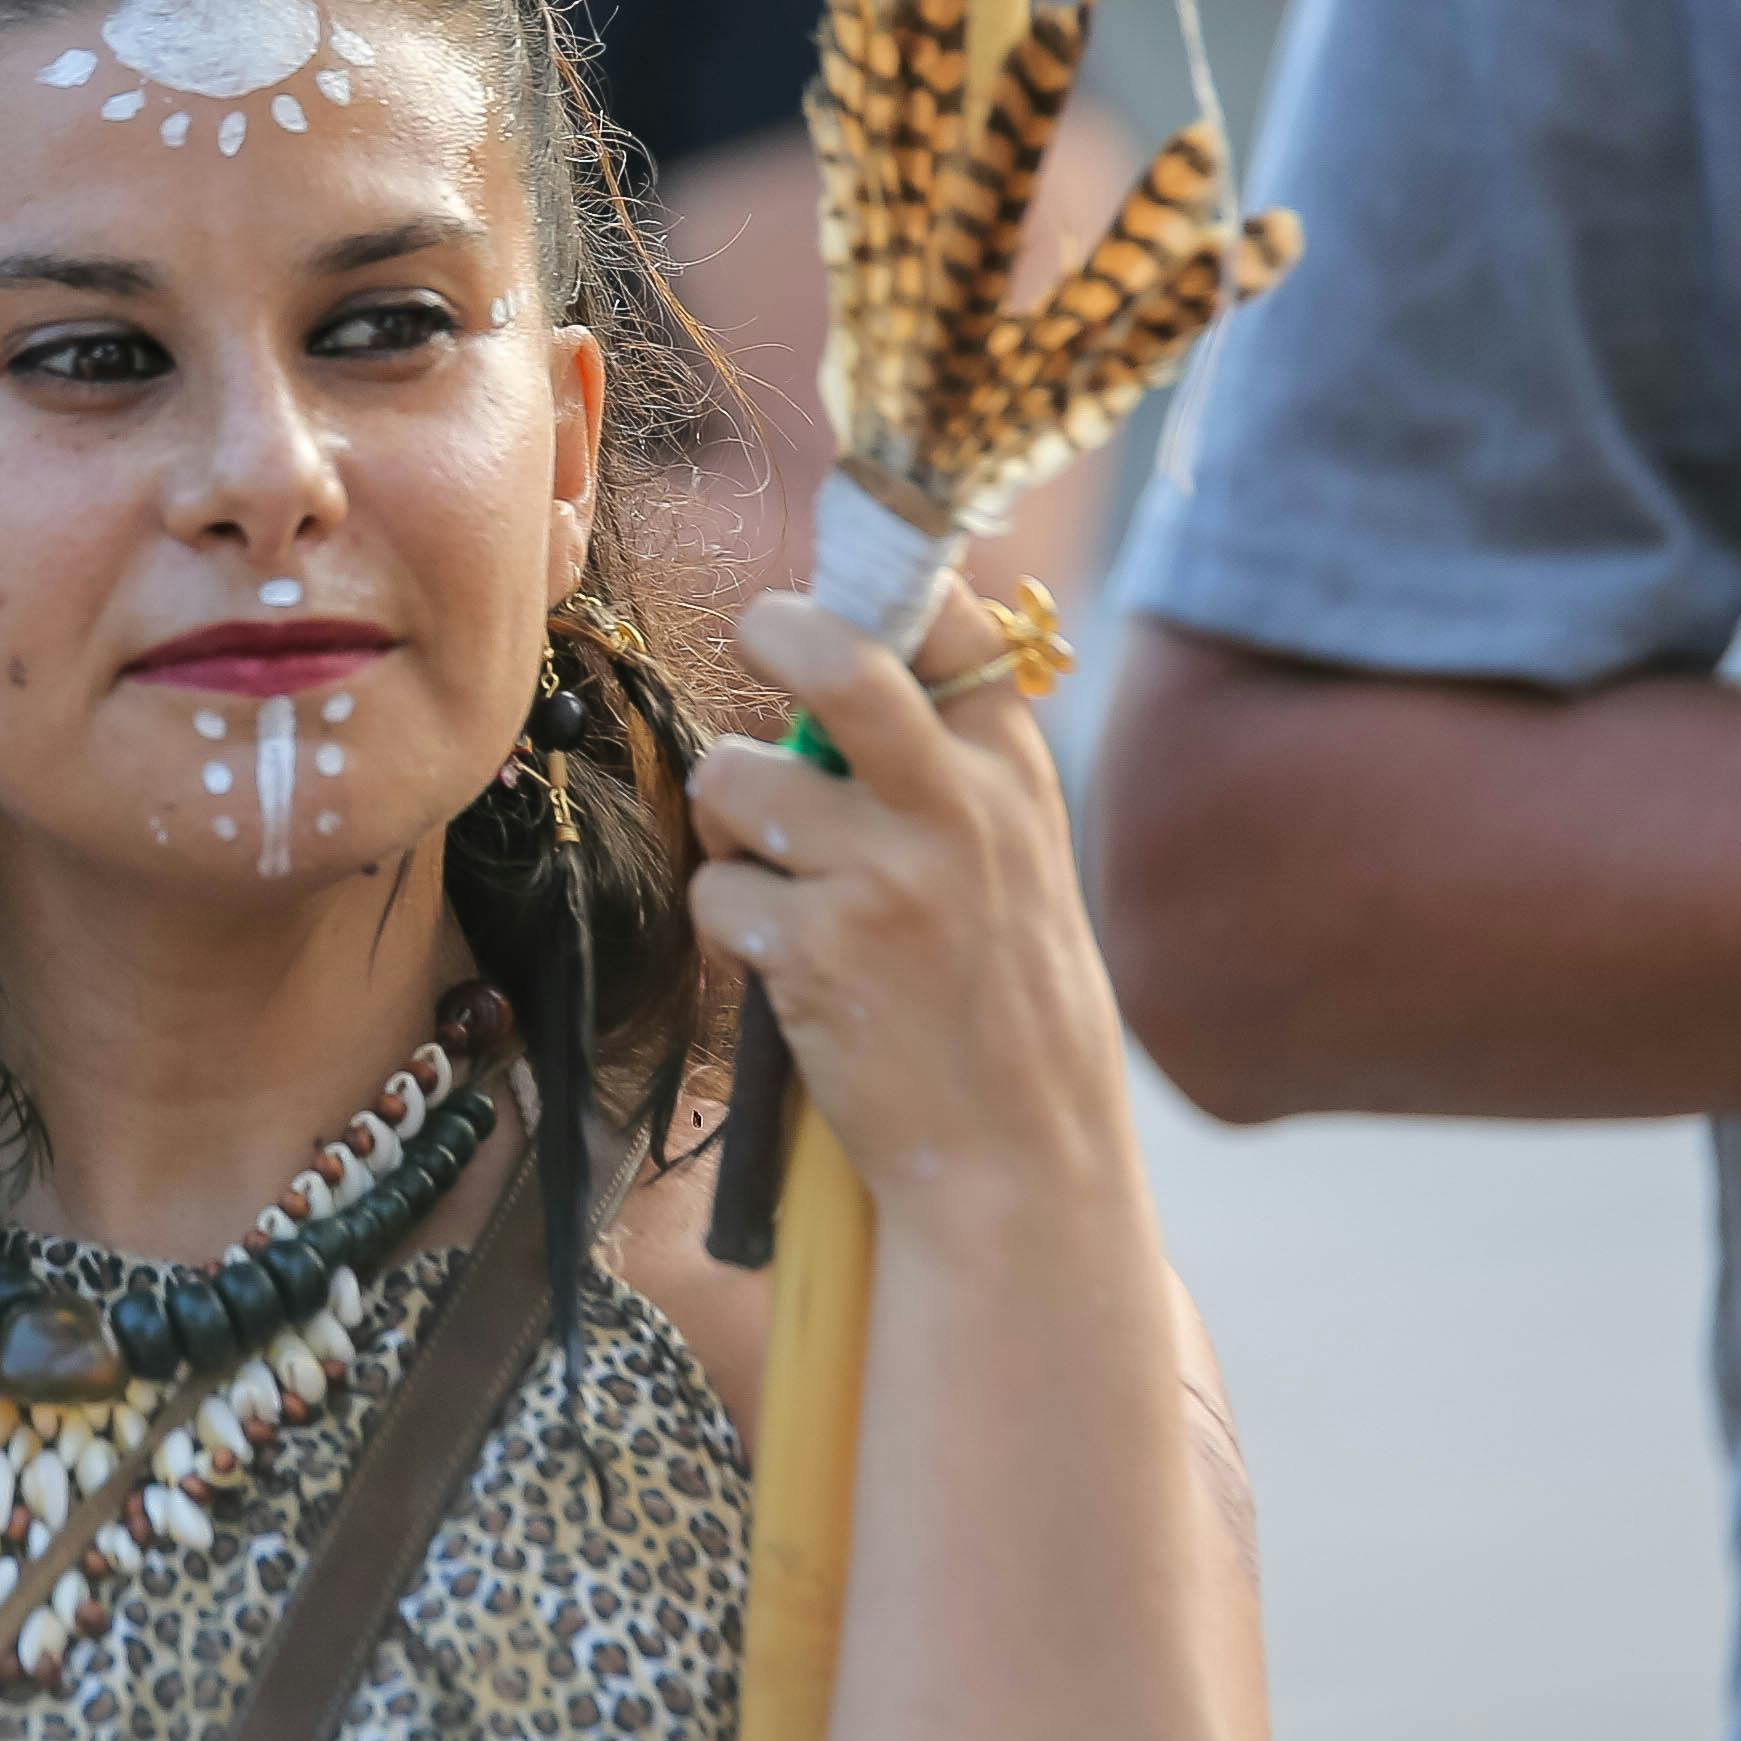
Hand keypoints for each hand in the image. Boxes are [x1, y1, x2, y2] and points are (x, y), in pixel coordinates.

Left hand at [687, 589, 1147, 1206]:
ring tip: (770, 872)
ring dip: (723, 821)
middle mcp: (957, 809)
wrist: (1023, 1156)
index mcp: (1013, 773)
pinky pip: (716, 893)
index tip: (840, 595)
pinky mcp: (818, 954)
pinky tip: (785, 967)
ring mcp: (887, 880)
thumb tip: (833, 660)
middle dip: (773, 628)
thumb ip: (948, 767)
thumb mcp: (1019, 860)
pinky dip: (727, 926)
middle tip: (754, 634)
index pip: (949, 619)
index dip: (880, 583)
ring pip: (735, 779)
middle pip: (840, 660)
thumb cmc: (1005, 1002)